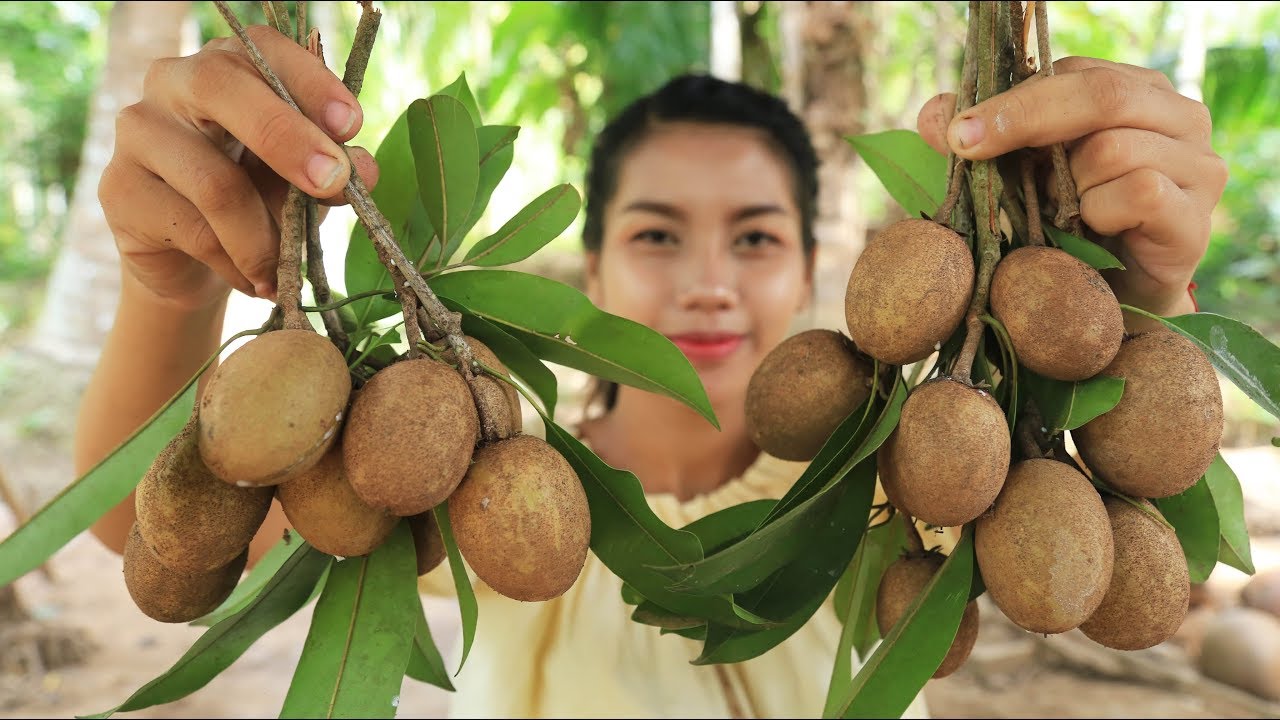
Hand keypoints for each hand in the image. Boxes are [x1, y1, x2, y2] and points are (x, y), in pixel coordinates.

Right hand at [99, 25, 380, 310]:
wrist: (193, 261)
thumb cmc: (257, 200)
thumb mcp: (301, 181)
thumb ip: (332, 168)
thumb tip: (363, 171)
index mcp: (228, 64)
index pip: (263, 49)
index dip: (310, 82)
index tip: (352, 125)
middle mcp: (174, 82)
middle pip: (222, 88)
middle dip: (287, 139)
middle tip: (333, 183)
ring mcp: (139, 131)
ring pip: (215, 182)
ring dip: (265, 237)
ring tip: (287, 269)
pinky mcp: (119, 188)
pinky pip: (193, 231)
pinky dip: (237, 263)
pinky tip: (254, 280)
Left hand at [916, 57, 1227, 317]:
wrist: (1108, 309)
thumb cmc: (1065, 232)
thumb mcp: (1018, 177)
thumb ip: (982, 140)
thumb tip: (932, 114)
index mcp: (1139, 93)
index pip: (1075, 72)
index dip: (1012, 98)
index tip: (958, 131)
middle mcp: (1180, 119)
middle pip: (1102, 95)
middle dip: (1024, 119)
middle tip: (968, 146)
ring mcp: (1199, 167)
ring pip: (1114, 148)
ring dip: (1068, 186)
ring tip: (1061, 214)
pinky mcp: (1195, 220)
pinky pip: (1140, 192)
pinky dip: (1100, 211)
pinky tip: (1091, 229)